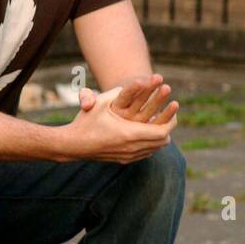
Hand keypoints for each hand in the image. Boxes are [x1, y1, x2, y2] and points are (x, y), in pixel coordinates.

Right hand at [62, 83, 177, 163]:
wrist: (72, 145)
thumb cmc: (86, 122)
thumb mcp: (101, 103)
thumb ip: (119, 92)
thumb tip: (134, 83)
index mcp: (130, 133)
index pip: (162, 131)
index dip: (171, 121)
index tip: (171, 110)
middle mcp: (132, 147)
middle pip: (162, 141)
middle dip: (167, 128)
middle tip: (169, 117)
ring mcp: (128, 156)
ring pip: (155, 149)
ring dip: (160, 137)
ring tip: (159, 125)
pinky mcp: (124, 161)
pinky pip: (146, 154)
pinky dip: (150, 145)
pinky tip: (146, 136)